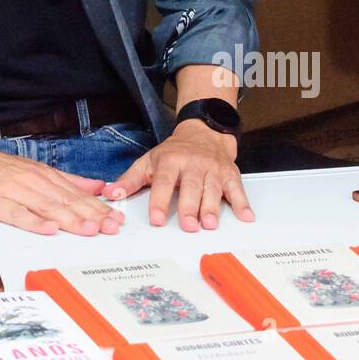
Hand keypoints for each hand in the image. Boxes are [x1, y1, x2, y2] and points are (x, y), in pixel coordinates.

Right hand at [0, 135, 123, 236]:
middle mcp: (33, 182)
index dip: (98, 207)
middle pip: (66, 201)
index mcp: (44, 176)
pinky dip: (34, 222)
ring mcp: (15, 192)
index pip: (76, 194)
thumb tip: (97, 187)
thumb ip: (67, 180)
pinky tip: (49, 228)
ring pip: (47, 207)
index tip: (117, 218)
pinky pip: (17, 214)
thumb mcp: (36, 169)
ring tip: (90, 229)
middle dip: (92, 215)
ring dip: (70, 219)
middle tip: (112, 227)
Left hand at [102, 120, 254, 231]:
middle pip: (191, 187)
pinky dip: (242, 203)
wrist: (203, 133)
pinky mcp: (230, 174)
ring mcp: (213, 169)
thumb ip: (131, 179)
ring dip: (212, 207)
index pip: (164, 182)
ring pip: (213, 189)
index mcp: (171, 161)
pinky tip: (246, 216)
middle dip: (189, 207)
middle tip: (187, 226)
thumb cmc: (174, 152)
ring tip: (209, 224)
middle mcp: (193, 164)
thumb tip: (112, 194)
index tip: (157, 218)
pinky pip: (237, 189)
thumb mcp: (149, 161)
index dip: (160, 200)